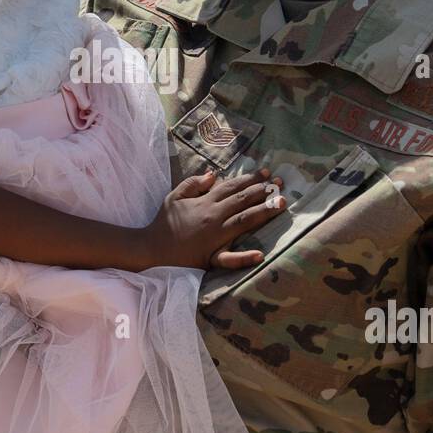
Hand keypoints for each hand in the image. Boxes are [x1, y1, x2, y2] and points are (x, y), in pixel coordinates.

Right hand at [144, 166, 284, 269]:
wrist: (151, 248)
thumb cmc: (163, 223)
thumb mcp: (175, 196)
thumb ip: (193, 184)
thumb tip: (214, 174)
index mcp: (204, 202)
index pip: (231, 187)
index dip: (250, 179)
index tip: (267, 173)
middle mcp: (212, 217)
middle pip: (241, 201)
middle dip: (263, 191)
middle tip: (281, 185)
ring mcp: (213, 237)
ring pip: (242, 222)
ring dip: (263, 212)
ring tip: (280, 204)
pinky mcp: (209, 257)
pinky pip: (228, 259)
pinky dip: (243, 257)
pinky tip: (260, 255)